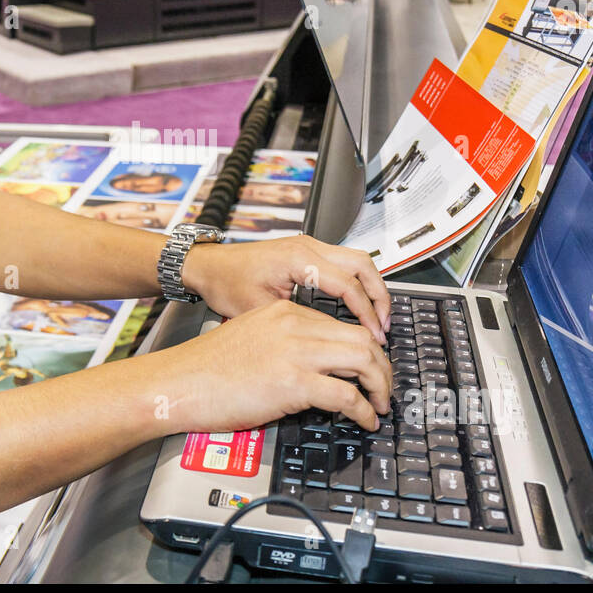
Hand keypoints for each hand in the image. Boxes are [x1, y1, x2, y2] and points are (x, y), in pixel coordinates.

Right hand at [155, 299, 392, 432]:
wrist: (179, 382)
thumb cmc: (205, 369)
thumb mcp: (251, 340)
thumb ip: (283, 345)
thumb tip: (313, 368)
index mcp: (284, 313)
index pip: (342, 325)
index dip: (365, 350)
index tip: (371, 368)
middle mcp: (295, 326)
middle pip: (362, 338)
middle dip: (383, 366)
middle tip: (385, 388)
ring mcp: (296, 352)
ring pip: (364, 360)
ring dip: (380, 386)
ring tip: (381, 405)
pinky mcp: (294, 382)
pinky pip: (347, 396)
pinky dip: (364, 411)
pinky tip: (365, 421)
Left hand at [183, 234, 390, 343]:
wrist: (207, 265)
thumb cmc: (225, 283)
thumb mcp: (258, 310)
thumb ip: (293, 324)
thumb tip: (323, 346)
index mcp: (297, 258)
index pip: (347, 284)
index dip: (365, 313)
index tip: (374, 336)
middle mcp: (308, 246)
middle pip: (363, 264)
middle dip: (379, 296)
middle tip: (385, 326)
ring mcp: (309, 246)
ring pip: (357, 260)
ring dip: (371, 287)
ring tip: (377, 318)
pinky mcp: (306, 251)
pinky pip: (343, 262)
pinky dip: (357, 282)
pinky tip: (358, 305)